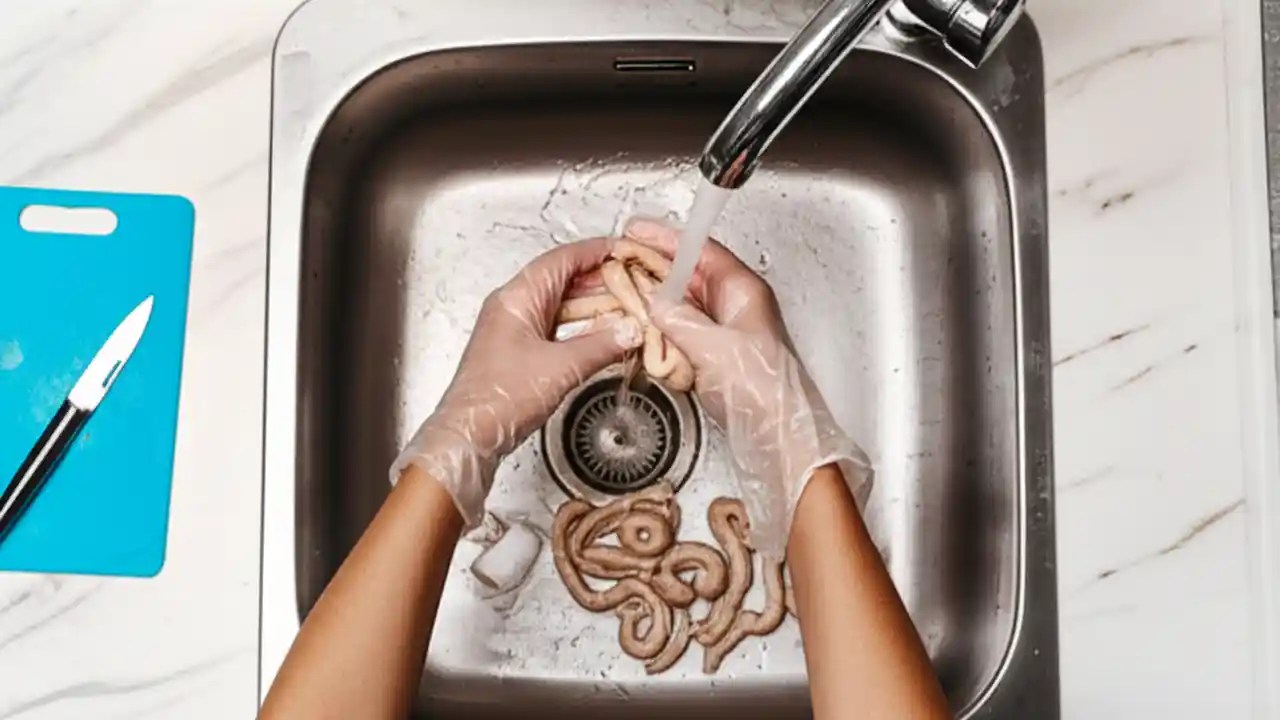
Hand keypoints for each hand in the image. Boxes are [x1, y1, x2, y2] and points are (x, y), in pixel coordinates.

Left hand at [391, 238, 642, 527]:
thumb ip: (600, 346)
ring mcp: (513, 329)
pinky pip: (555, 328)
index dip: (595, 251)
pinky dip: (580, 327)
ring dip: (592, 305)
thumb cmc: (499, 398)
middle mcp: (512, 307)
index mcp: (516, 298)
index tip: (624, 250)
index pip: (561, 260)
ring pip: (559, 305)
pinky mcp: (517, 351)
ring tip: (627, 305)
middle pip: (561, 280)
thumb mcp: (560, 368)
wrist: (468, 435)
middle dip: (599, 279)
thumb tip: (631, 330)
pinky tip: (602, 335)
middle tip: (634, 280)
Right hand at [624, 219, 871, 558]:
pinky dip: (664, 333)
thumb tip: (653, 301)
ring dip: (656, 304)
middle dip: (655, 270)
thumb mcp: (713, 347)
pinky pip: (685, 335)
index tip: (637, 231)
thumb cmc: (765, 393)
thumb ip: (677, 319)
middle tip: (621, 264)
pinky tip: (645, 335)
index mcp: (745, 292)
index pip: (701, 250)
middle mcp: (738, 308)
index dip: (667, 238)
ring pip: (685, 306)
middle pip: (691, 276)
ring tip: (625, 297)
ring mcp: (729, 333)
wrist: (783, 440)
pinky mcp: (720, 359)